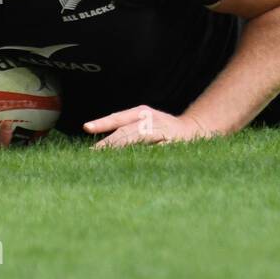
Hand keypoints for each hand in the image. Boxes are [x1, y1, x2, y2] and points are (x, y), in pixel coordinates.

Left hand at [83, 105, 211, 148]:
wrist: (193, 130)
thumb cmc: (162, 128)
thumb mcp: (144, 122)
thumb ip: (127, 130)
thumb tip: (101, 147)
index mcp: (142, 112)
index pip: (118, 117)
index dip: (102, 123)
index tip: (86, 127)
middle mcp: (151, 119)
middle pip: (126, 132)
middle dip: (109, 144)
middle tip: (93, 154)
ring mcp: (162, 131)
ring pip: (138, 140)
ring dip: (122, 150)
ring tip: (107, 159)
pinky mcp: (171, 144)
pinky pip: (153, 152)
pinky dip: (141, 158)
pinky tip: (130, 166)